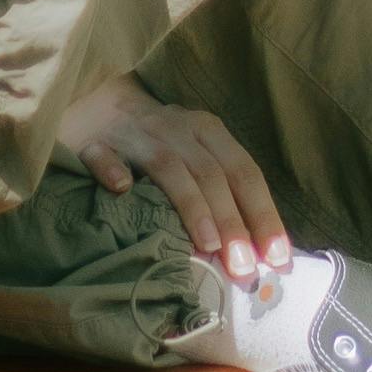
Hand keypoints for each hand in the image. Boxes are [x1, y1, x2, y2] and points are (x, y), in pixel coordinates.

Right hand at [59, 72, 288, 280]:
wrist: (96, 102)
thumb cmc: (158, 142)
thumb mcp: (196, 154)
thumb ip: (223, 192)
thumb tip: (260, 252)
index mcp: (207, 131)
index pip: (244, 171)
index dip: (263, 214)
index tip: (278, 258)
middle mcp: (175, 128)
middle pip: (211, 173)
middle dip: (232, 222)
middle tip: (244, 268)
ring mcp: (134, 134)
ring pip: (168, 167)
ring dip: (192, 205)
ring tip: (208, 246)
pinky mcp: (93, 142)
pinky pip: (104, 155)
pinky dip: (113, 171)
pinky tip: (122, 190)